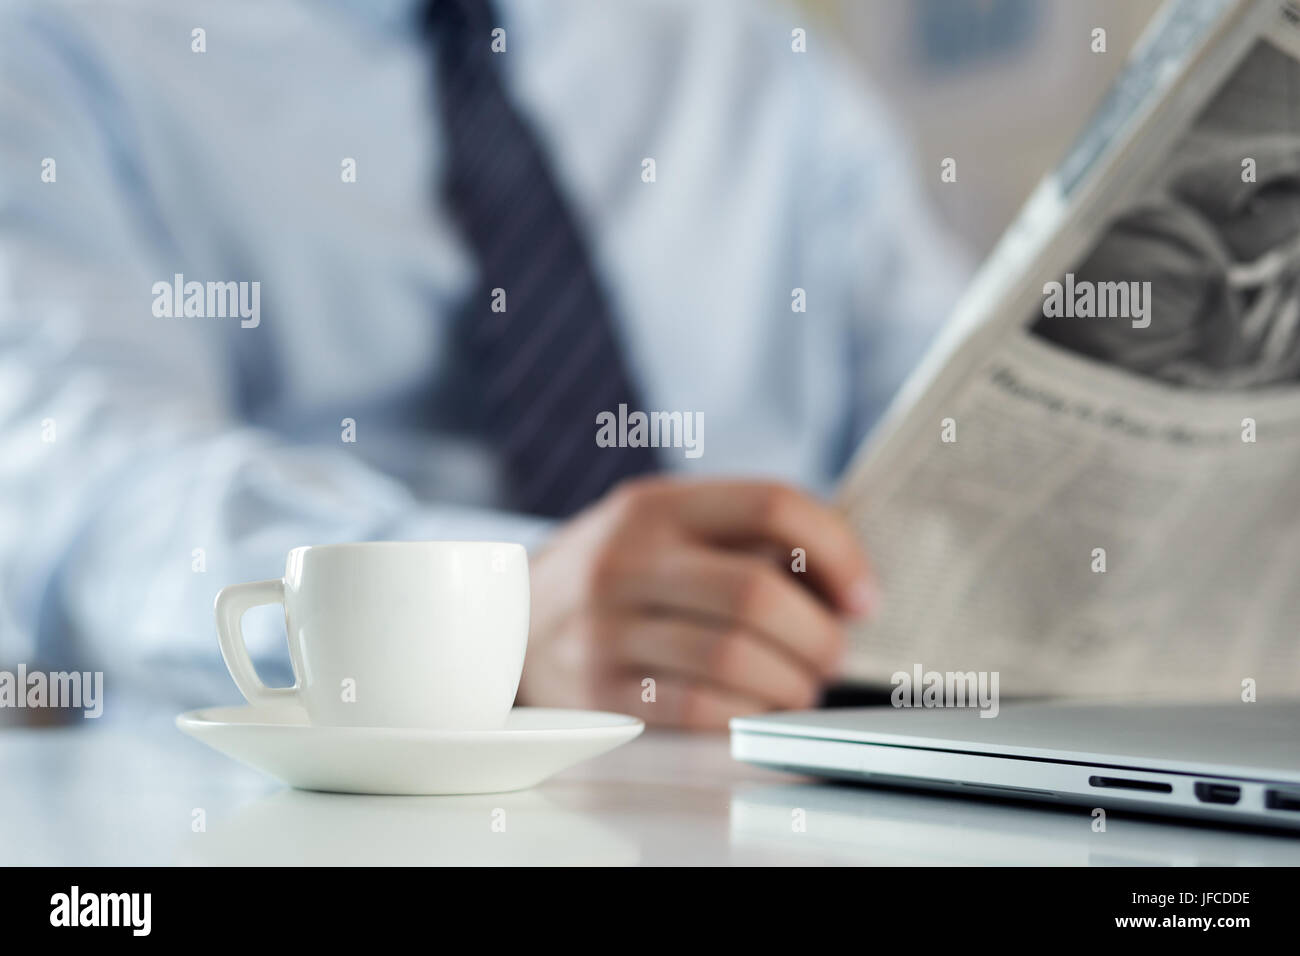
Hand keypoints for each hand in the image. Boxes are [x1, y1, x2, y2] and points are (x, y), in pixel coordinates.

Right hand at [517, 478, 875, 729]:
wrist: (507, 623)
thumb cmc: (617, 576)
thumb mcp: (664, 529)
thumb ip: (746, 541)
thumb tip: (848, 588)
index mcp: (656, 506)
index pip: (772, 505)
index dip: (838, 550)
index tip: (862, 595)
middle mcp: (626, 560)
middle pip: (757, 592)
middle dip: (819, 634)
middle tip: (831, 653)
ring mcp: (606, 628)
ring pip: (734, 658)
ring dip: (792, 682)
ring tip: (799, 686)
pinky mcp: (598, 691)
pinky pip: (700, 710)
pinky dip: (751, 714)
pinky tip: (758, 708)